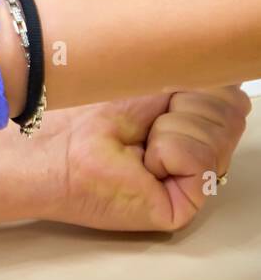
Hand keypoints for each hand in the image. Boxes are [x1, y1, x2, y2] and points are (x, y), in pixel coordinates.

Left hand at [39, 87, 249, 232]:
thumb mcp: (148, 80)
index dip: (202, 86)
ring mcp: (192, 179)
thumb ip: (194, 77)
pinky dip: (169, 149)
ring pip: (222, 131)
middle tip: (145, 122)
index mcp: (187, 119)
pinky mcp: (184, 206)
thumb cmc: (82, 116)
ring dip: (172, 126)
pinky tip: (143, 162)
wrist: (48, 151)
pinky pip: (203, 159)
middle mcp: (196, 149)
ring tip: (139, 143)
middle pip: (231, 110)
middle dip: (186, 104)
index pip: (229, 97)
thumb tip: (229, 73)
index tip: (163, 94)